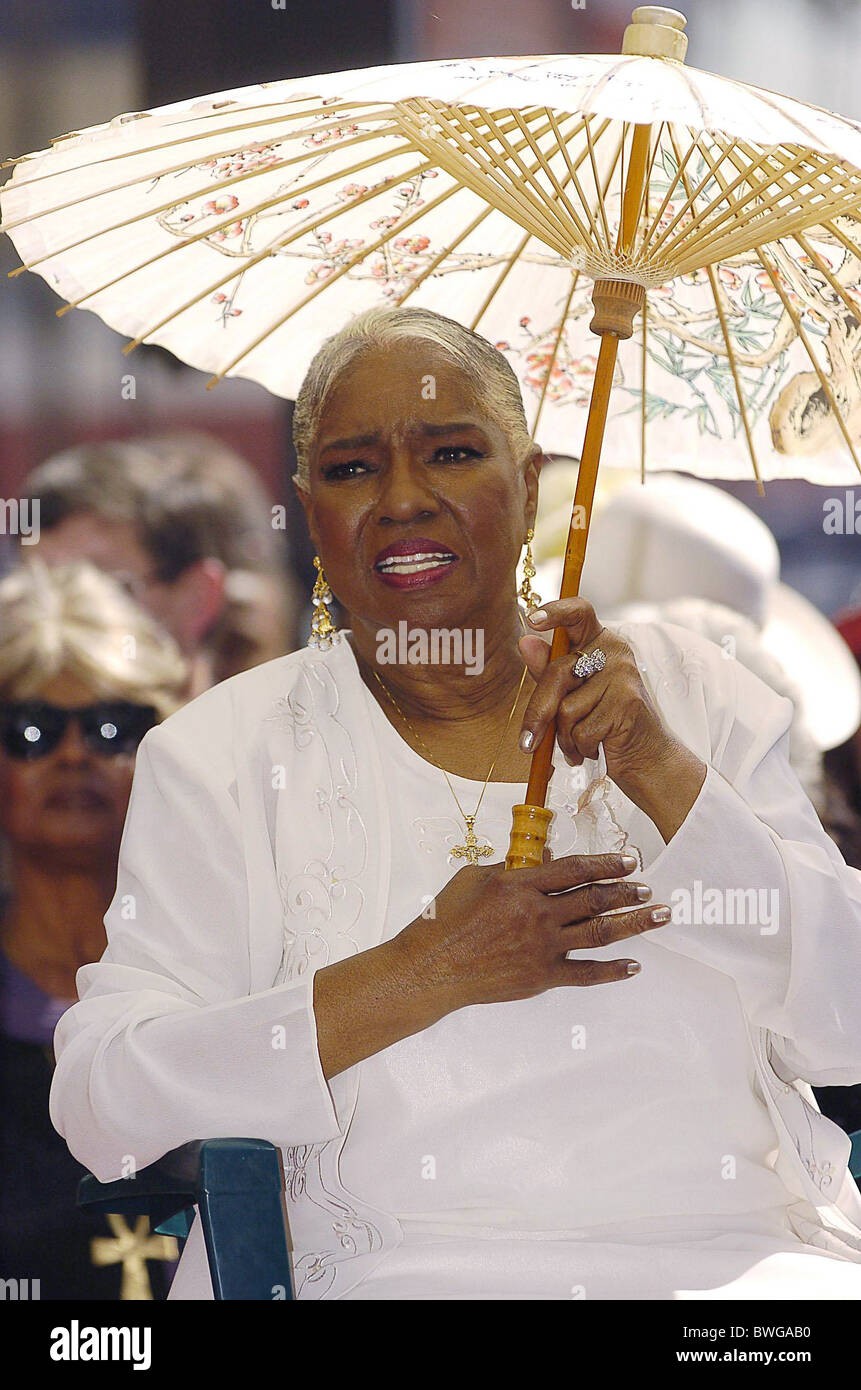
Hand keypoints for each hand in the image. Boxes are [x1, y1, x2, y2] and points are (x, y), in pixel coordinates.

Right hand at [395, 851, 671, 1011]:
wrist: (432, 967)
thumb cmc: (446, 918)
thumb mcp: (474, 878)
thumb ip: (512, 868)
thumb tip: (545, 862)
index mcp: (520, 885)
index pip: (574, 869)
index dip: (606, 863)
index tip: (628, 860)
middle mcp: (537, 914)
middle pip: (594, 898)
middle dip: (627, 891)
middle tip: (648, 887)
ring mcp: (542, 947)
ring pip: (599, 932)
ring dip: (632, 922)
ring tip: (656, 914)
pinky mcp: (541, 976)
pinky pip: (586, 974)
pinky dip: (613, 971)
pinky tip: (632, 966)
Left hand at [517, 597, 705, 838]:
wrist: (645, 756)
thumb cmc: (602, 722)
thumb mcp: (572, 695)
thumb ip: (548, 671)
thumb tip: (524, 641)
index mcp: (598, 642)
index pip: (579, 613)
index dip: (555, 611)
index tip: (532, 619)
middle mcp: (613, 651)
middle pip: (557, 673)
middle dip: (538, 713)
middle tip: (527, 742)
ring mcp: (623, 675)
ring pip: (566, 708)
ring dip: (565, 737)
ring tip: (579, 745)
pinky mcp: (627, 702)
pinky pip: (582, 730)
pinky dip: (580, 748)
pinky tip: (594, 750)